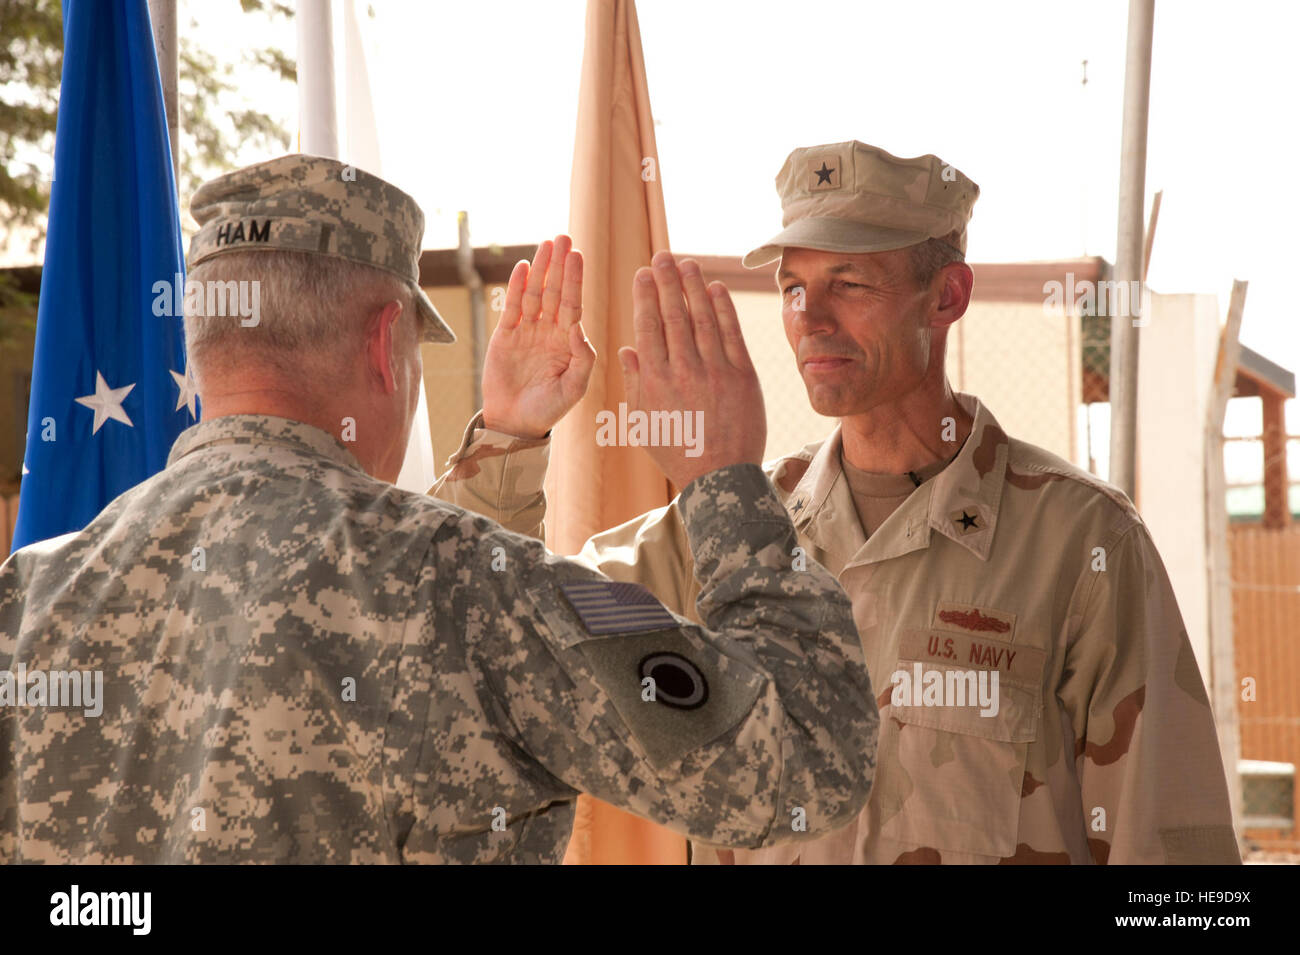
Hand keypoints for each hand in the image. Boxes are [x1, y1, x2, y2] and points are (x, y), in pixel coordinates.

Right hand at [481, 235, 595, 438]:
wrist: (515, 424)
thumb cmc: (548, 410)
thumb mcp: (574, 388)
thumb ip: (582, 359)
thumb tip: (578, 328)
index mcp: (568, 342)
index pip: (573, 304)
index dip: (575, 279)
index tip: (578, 255)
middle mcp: (549, 332)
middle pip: (555, 291)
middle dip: (559, 265)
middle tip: (563, 237)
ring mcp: (527, 331)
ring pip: (535, 294)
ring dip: (540, 268)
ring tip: (546, 243)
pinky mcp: (505, 335)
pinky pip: (512, 307)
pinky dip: (517, 287)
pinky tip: (522, 267)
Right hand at [619, 251, 765, 488]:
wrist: (720, 479)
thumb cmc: (678, 452)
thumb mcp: (644, 424)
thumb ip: (635, 384)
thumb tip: (626, 350)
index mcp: (655, 382)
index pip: (648, 327)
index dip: (645, 296)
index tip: (643, 274)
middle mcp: (683, 371)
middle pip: (673, 314)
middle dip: (667, 281)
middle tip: (662, 256)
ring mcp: (715, 371)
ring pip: (702, 318)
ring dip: (694, 286)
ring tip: (687, 264)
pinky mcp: (743, 376)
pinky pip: (732, 334)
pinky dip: (723, 309)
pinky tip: (716, 288)